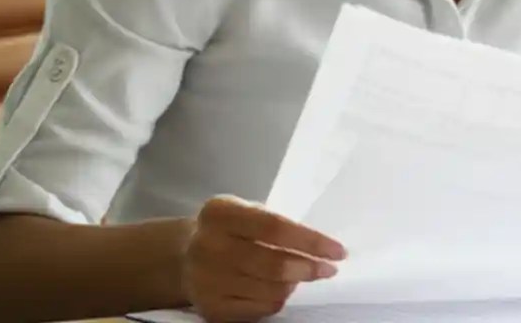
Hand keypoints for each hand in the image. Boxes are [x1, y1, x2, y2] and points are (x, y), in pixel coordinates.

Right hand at [182, 195, 346, 321]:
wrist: (182, 256)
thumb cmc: (229, 229)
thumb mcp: (245, 211)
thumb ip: (275, 223)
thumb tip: (320, 247)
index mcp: (219, 213)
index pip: (274, 227)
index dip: (311, 240)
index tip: (338, 250)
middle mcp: (208, 246)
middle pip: (273, 264)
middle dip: (309, 267)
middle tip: (329, 269)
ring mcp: (207, 281)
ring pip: (271, 290)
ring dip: (294, 284)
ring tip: (298, 274)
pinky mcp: (211, 309)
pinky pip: (261, 309)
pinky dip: (278, 299)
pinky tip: (278, 288)